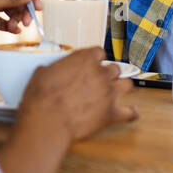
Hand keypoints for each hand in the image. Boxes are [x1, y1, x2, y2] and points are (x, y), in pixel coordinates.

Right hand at [16, 47, 137, 141]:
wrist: (47, 120)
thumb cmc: (41, 97)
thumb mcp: (42, 73)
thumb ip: (54, 69)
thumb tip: (51, 72)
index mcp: (85, 59)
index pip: (99, 52)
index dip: (95, 58)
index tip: (90, 64)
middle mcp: (101, 73)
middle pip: (114, 68)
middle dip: (108, 73)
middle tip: (100, 80)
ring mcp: (109, 93)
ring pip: (127, 84)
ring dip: (121, 87)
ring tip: (115, 91)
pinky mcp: (111, 113)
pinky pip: (130, 113)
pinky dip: (131, 113)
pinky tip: (130, 112)